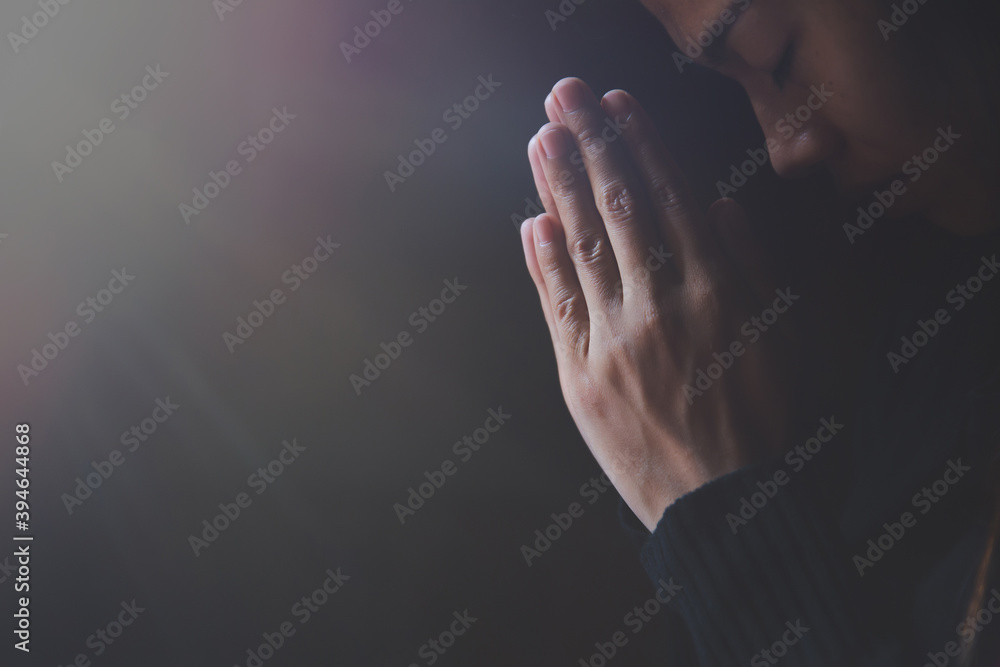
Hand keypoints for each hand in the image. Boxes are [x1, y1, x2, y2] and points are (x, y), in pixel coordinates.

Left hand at [520, 78, 799, 530]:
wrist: (733, 516)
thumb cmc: (774, 429)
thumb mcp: (787, 340)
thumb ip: (751, 269)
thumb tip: (716, 208)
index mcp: (720, 293)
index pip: (670, 200)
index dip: (640, 147)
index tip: (617, 105)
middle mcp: (662, 308)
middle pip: (618, 211)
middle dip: (588, 147)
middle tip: (562, 97)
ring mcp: (616, 343)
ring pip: (582, 250)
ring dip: (558, 191)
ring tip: (540, 141)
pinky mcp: (582, 381)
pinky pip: (559, 310)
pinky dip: (542, 265)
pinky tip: (530, 224)